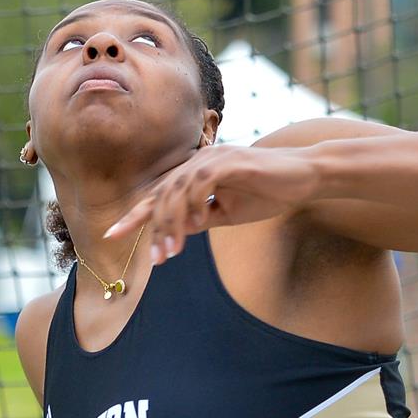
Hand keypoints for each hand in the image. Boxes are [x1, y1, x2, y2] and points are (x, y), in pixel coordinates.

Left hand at [102, 145, 321, 262]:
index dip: (135, 215)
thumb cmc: (269, 192)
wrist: (305, 176)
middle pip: (161, 194)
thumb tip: (175, 233)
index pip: (158, 194)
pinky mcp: (230, 161)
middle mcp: (199, 162)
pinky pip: (201, 184)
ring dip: (172, 223)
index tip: (112, 236)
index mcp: (195, 173)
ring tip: (173, 251)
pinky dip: (194, 205)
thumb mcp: (228, 213)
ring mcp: (213, 158)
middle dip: (153, 228)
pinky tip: (196, 226)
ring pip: (177, 190)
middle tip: (155, 259)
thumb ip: (201, 219)